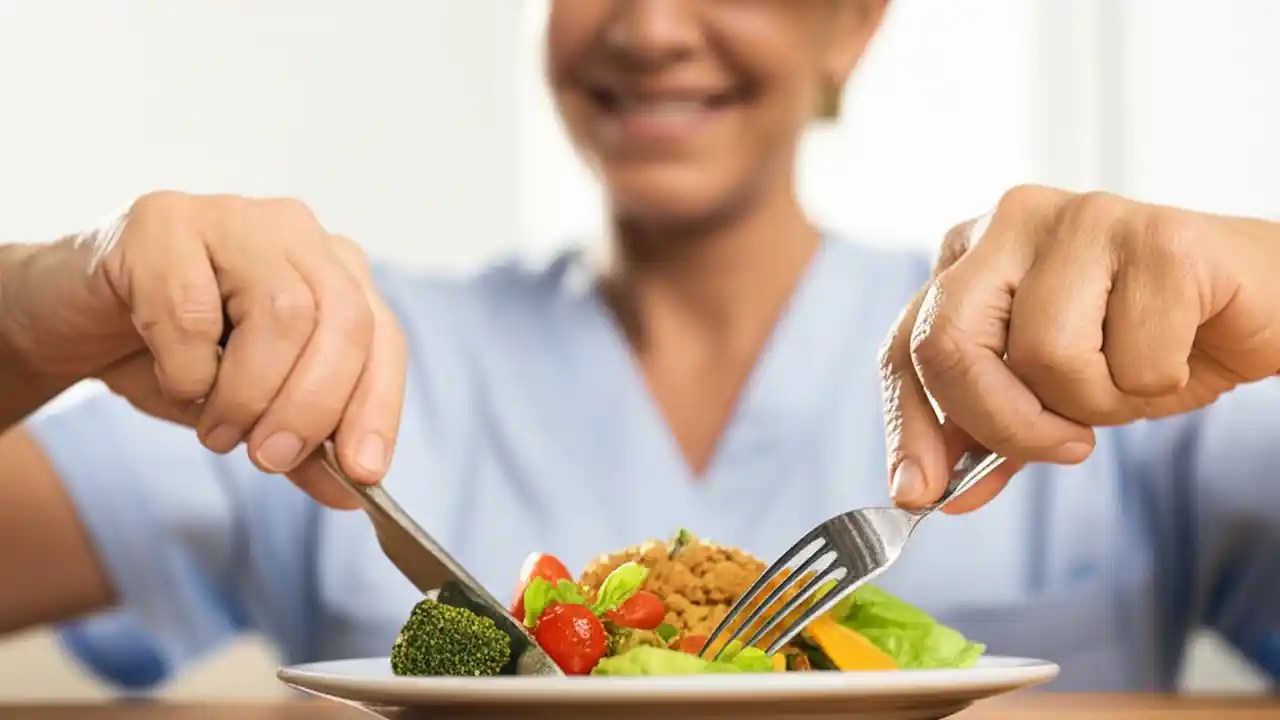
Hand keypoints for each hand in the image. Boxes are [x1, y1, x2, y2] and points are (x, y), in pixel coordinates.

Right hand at [1, 191, 406, 508]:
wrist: (71, 324)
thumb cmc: (173, 358)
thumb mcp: (251, 410)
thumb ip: (306, 447)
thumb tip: (353, 492)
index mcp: (334, 270)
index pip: (383, 337)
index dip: (377, 406)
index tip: (363, 473)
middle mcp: (297, 231)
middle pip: (344, 321)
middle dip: (312, 407)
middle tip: (270, 460)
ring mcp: (234, 216)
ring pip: (283, 313)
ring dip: (249, 393)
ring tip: (217, 429)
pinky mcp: (164, 220)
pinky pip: (194, 310)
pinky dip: (187, 368)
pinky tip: (173, 379)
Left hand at [879, 185, 1279, 512]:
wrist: (1267, 306)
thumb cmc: (1149, 341)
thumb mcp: (1052, 395)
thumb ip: (987, 433)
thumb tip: (925, 491)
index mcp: (972, 252)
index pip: (905, 345)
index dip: (907, 425)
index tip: (919, 493)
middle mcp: (1012, 220)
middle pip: (948, 342)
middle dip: (998, 421)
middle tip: (1062, 445)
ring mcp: (1083, 218)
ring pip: (1042, 357)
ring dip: (1096, 403)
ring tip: (1134, 374)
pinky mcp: (1158, 236)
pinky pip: (1129, 359)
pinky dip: (1157, 384)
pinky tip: (1181, 348)